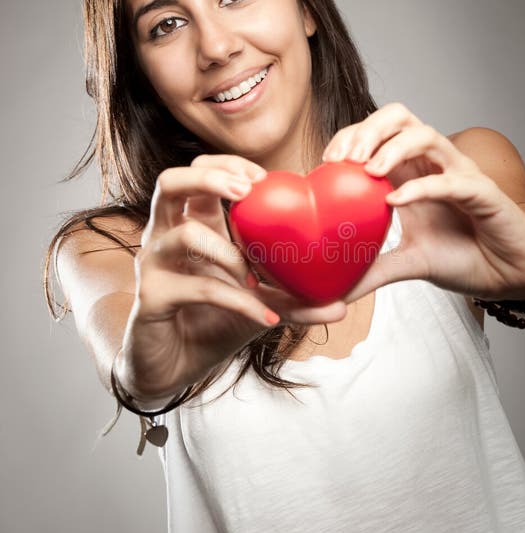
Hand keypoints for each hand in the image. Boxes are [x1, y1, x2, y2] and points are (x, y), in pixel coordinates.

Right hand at [119, 154, 346, 399]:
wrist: (175, 368)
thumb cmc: (216, 324)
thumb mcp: (267, 303)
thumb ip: (308, 292)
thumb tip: (364, 288)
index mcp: (192, 224)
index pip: (198, 171)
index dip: (227, 164)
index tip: (263, 178)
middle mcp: (166, 237)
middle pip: (170, 183)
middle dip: (211, 178)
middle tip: (248, 191)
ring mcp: (155, 266)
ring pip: (184, 234)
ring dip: (231, 252)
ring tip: (257, 275)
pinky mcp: (153, 298)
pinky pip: (200, 288)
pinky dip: (239, 301)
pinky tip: (268, 318)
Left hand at [321, 103, 524, 302]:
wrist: (507, 277)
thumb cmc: (462, 258)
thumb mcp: (407, 264)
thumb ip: (372, 271)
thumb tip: (332, 295)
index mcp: (411, 172)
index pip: (377, 133)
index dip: (350, 137)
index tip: (326, 163)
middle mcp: (434, 165)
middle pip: (400, 118)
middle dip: (368, 130)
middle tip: (344, 159)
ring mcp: (459, 174)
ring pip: (426, 135)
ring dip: (392, 148)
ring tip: (368, 171)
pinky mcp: (482, 192)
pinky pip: (450, 180)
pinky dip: (420, 187)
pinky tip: (395, 200)